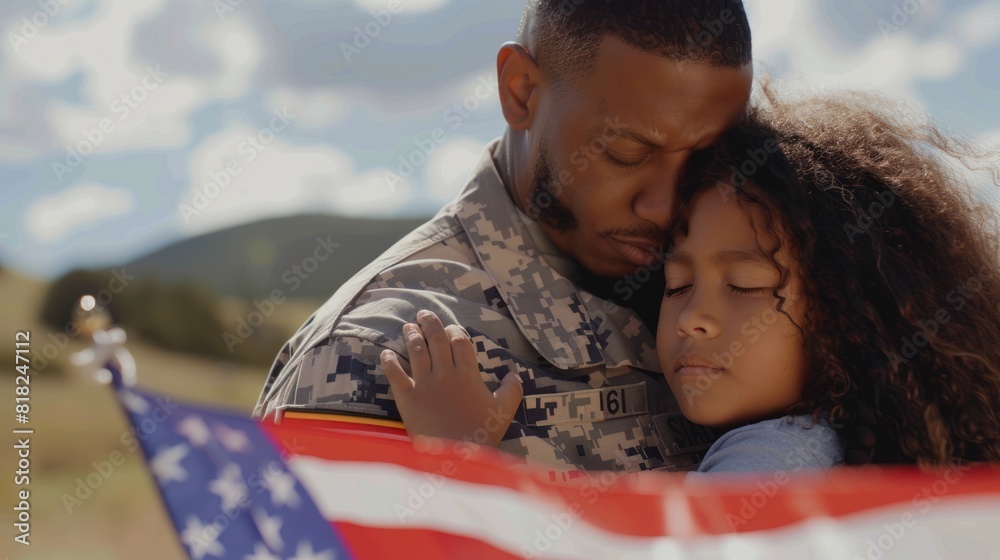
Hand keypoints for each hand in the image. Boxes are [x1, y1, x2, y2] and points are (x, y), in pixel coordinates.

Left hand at [380, 310, 522, 446]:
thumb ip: (512, 389)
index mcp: (467, 374)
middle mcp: (444, 374)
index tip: (451, 327)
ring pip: (416, 350)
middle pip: (436, 339)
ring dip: (411, 335)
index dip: (455, 329)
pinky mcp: (406, 398)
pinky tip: (386, 352)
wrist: (457, 458)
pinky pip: (394, 373)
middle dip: (429, 323)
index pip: (460, 340)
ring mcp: (424, 384)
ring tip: (408, 327)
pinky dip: (389, 360)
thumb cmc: (482, 435)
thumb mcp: (504, 411)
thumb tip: (515, 373)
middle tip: (423, 314)